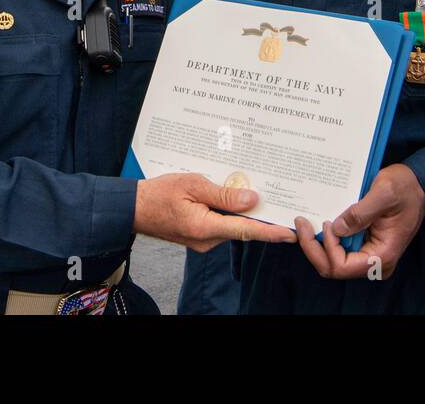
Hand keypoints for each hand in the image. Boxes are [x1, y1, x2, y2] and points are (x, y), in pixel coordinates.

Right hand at [134, 173, 297, 251]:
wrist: (133, 208)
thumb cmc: (159, 193)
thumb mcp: (192, 185)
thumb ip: (223, 194)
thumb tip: (251, 200)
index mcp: (205, 227)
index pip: (246, 231)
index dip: (271, 232)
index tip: (291, 233)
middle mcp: (207, 240)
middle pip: (242, 227)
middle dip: (260, 214)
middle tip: (280, 200)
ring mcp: (203, 240)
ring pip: (232, 225)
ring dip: (242, 211)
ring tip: (255, 190)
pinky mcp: (199, 236)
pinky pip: (221, 224)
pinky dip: (229, 212)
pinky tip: (232, 196)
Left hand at [295, 164, 424, 279]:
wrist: (419, 185)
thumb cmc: (406, 188)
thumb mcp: (383, 193)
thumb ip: (360, 214)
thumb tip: (336, 228)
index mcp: (382, 255)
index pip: (343, 266)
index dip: (327, 248)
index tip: (324, 222)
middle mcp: (375, 261)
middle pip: (333, 267)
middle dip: (313, 248)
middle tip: (301, 223)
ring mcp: (369, 255)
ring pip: (333, 260)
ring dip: (317, 243)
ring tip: (306, 221)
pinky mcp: (364, 245)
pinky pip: (339, 249)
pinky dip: (326, 237)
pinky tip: (319, 220)